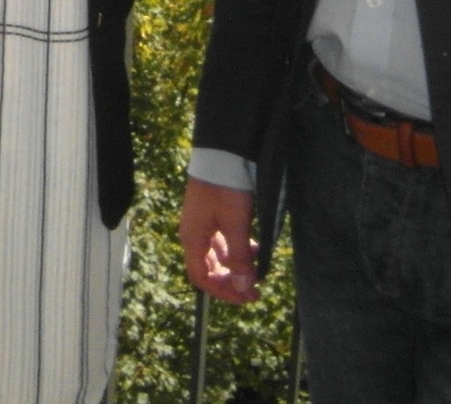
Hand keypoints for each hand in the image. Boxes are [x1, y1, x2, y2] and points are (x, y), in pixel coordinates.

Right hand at [179, 177, 258, 302]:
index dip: (223, 292)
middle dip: (232, 282)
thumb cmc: (226, 189)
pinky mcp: (212, 215)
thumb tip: (245, 289)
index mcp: (193, 239)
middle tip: (256, 289)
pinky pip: (222, 242)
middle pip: (209, 269)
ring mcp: (202, 224)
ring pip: (217, 256)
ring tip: (258, 267)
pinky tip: (253, 247)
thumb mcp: (236, 225)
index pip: (202, 278)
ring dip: (236, 266)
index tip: (247, 297)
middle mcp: (194, 234)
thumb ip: (240, 258)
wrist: (223, 154)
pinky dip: (237, 250)